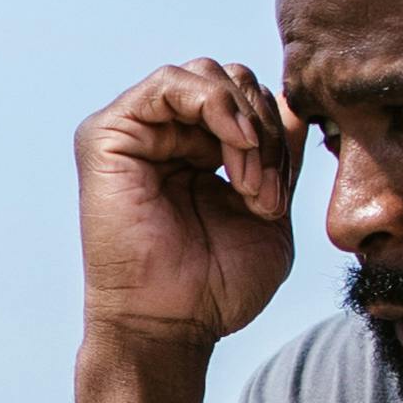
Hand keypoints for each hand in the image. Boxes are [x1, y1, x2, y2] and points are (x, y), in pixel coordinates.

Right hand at [77, 59, 305, 356]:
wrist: (171, 326)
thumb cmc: (215, 287)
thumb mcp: (269, 212)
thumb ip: (281, 157)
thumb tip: (294, 104)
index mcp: (200, 152)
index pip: (248, 103)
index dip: (276, 135)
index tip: (279, 199)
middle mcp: (166, 135)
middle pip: (231, 80)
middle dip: (264, 129)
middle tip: (265, 193)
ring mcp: (136, 131)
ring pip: (207, 75)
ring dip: (244, 124)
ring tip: (248, 185)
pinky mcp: (109, 133)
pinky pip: (170, 82)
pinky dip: (215, 106)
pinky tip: (236, 147)